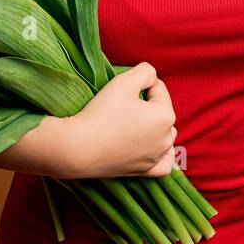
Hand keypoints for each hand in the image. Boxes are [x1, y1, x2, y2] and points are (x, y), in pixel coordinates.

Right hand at [56, 62, 176, 179]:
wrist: (78, 148)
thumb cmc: (101, 112)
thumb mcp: (124, 81)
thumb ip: (146, 71)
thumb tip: (152, 78)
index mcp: (165, 116)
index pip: (159, 89)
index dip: (140, 84)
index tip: (122, 90)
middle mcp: (166, 139)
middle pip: (162, 112)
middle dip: (149, 105)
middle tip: (124, 105)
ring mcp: (155, 157)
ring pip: (165, 136)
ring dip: (155, 127)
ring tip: (135, 122)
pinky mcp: (144, 171)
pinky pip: (163, 164)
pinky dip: (161, 155)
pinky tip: (153, 148)